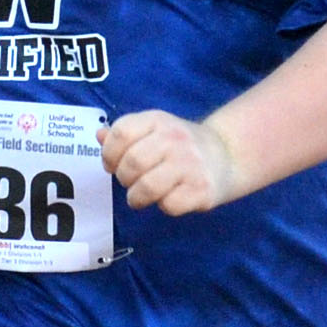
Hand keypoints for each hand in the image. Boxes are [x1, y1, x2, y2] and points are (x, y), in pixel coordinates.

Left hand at [101, 109, 244, 215]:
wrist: (227, 154)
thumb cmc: (181, 146)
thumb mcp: (154, 130)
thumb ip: (125, 134)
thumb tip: (99, 136)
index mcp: (158, 120)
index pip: (121, 133)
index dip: (109, 154)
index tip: (112, 165)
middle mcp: (175, 139)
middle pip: (132, 163)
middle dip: (124, 178)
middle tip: (131, 182)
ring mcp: (190, 164)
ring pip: (147, 187)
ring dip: (137, 198)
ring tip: (141, 196)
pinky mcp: (202, 189)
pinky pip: (169, 205)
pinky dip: (164, 206)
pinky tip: (170, 198)